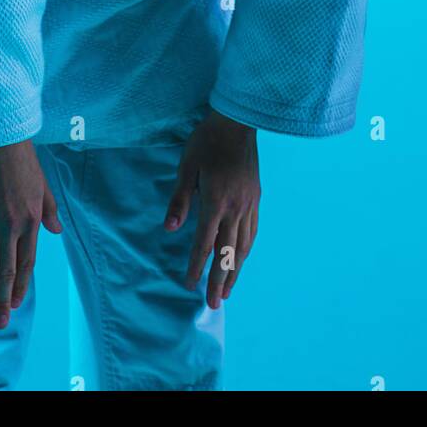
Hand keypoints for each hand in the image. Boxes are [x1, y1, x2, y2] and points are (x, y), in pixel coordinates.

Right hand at [0, 139, 62, 328]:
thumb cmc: (21, 159)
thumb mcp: (43, 184)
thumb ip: (50, 210)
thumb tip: (57, 232)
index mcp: (31, 219)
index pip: (26, 263)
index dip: (20, 287)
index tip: (15, 306)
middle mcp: (10, 227)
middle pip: (5, 273)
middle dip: (2, 301)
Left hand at [164, 108, 259, 307]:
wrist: (238, 122)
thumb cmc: (207, 142)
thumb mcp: (187, 167)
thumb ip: (180, 200)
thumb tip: (170, 229)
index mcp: (216, 202)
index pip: (204, 242)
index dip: (196, 266)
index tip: (189, 285)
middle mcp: (236, 208)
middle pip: (228, 252)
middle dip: (220, 280)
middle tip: (216, 303)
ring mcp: (249, 204)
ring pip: (244, 245)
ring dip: (236, 270)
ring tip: (230, 289)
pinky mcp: (256, 198)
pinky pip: (253, 231)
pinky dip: (246, 250)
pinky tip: (243, 258)